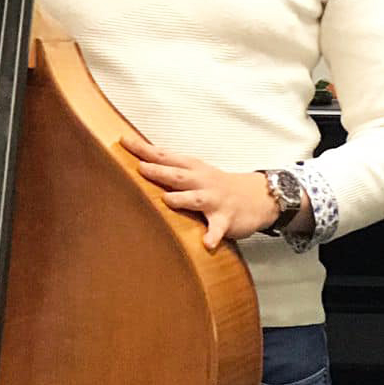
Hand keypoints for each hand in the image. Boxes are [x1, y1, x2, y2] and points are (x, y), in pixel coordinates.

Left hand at [120, 131, 276, 251]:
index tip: (124, 141)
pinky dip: (213, 235)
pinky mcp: (226, 218)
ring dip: (182, 199)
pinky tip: (207, 243)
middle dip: (159, 171)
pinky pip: (219, 228)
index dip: (145, 149)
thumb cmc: (220, 185)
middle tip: (140, 168)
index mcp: (193, 169)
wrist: (258, 195)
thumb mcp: (197, 172)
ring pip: (196, 198)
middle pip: (178, 175)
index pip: (165, 156)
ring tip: (167, 200)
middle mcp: (203, 182)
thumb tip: (140, 163)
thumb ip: (172, 169)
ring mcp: (215, 200)